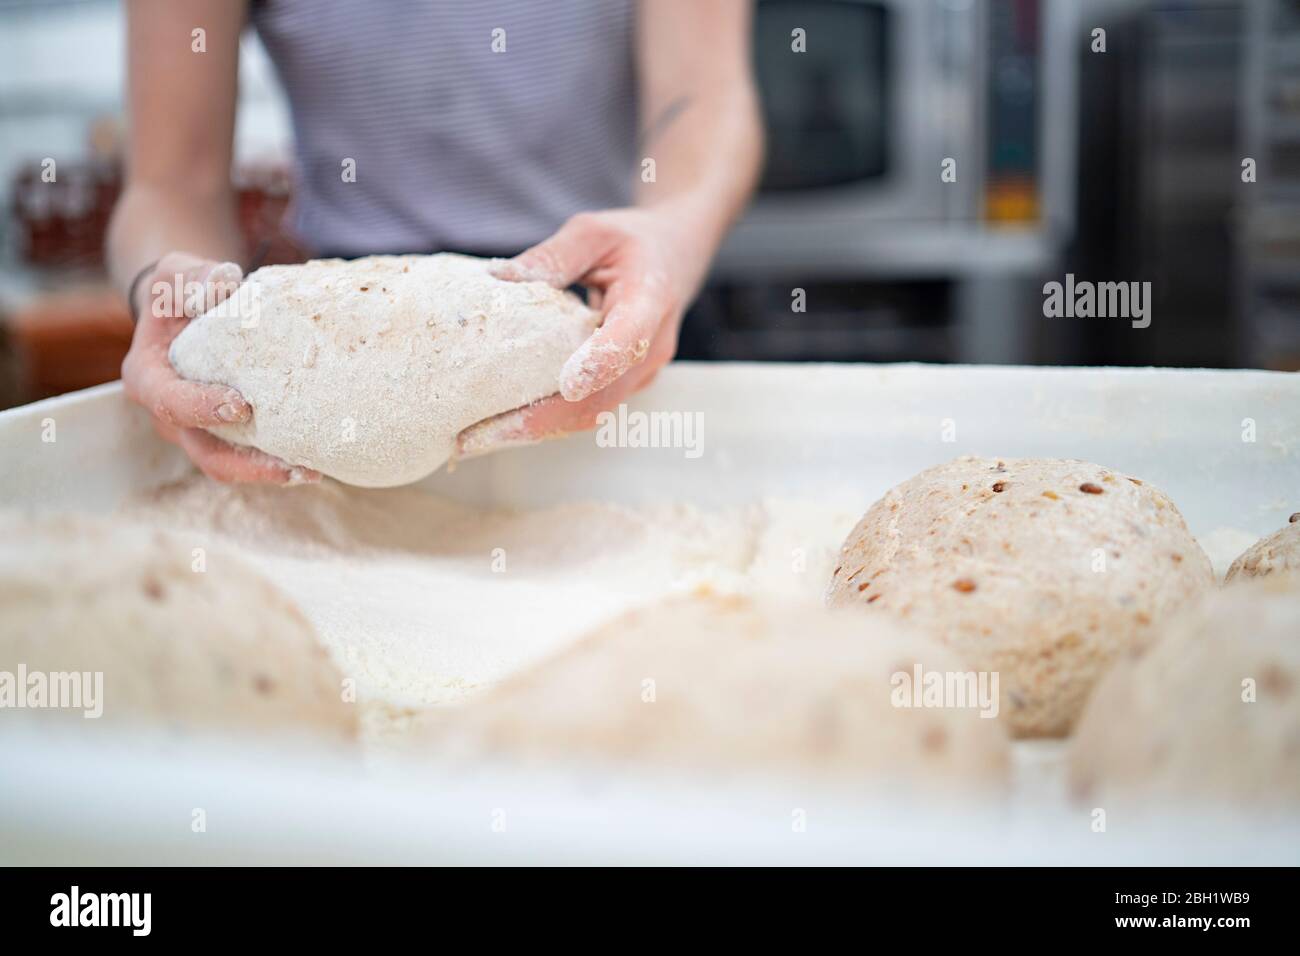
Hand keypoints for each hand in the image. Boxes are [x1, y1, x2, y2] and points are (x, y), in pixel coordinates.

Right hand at [121, 251, 319, 484]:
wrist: (185, 310)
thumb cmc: (180, 292)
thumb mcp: (177, 272)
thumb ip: (194, 276)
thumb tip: (223, 282)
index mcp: (148, 376)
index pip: (168, 401)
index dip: (200, 408)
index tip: (242, 407)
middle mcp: (169, 412)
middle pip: (203, 451)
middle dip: (246, 464)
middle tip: (291, 464)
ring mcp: (196, 429)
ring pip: (229, 464)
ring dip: (269, 472)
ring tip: (312, 471)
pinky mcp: (224, 434)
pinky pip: (248, 455)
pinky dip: (278, 458)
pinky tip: (316, 460)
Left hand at [458, 205, 712, 456]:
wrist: (674, 259)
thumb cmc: (633, 242)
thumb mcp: (593, 233)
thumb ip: (553, 256)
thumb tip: (498, 281)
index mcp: (650, 302)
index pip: (629, 338)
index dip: (600, 364)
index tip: (569, 384)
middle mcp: (650, 349)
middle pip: (602, 396)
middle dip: (542, 420)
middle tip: (483, 432)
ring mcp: (639, 375)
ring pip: (592, 413)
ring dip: (536, 430)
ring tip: (479, 438)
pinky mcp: (622, 387)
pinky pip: (585, 411)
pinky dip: (544, 422)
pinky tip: (501, 426)